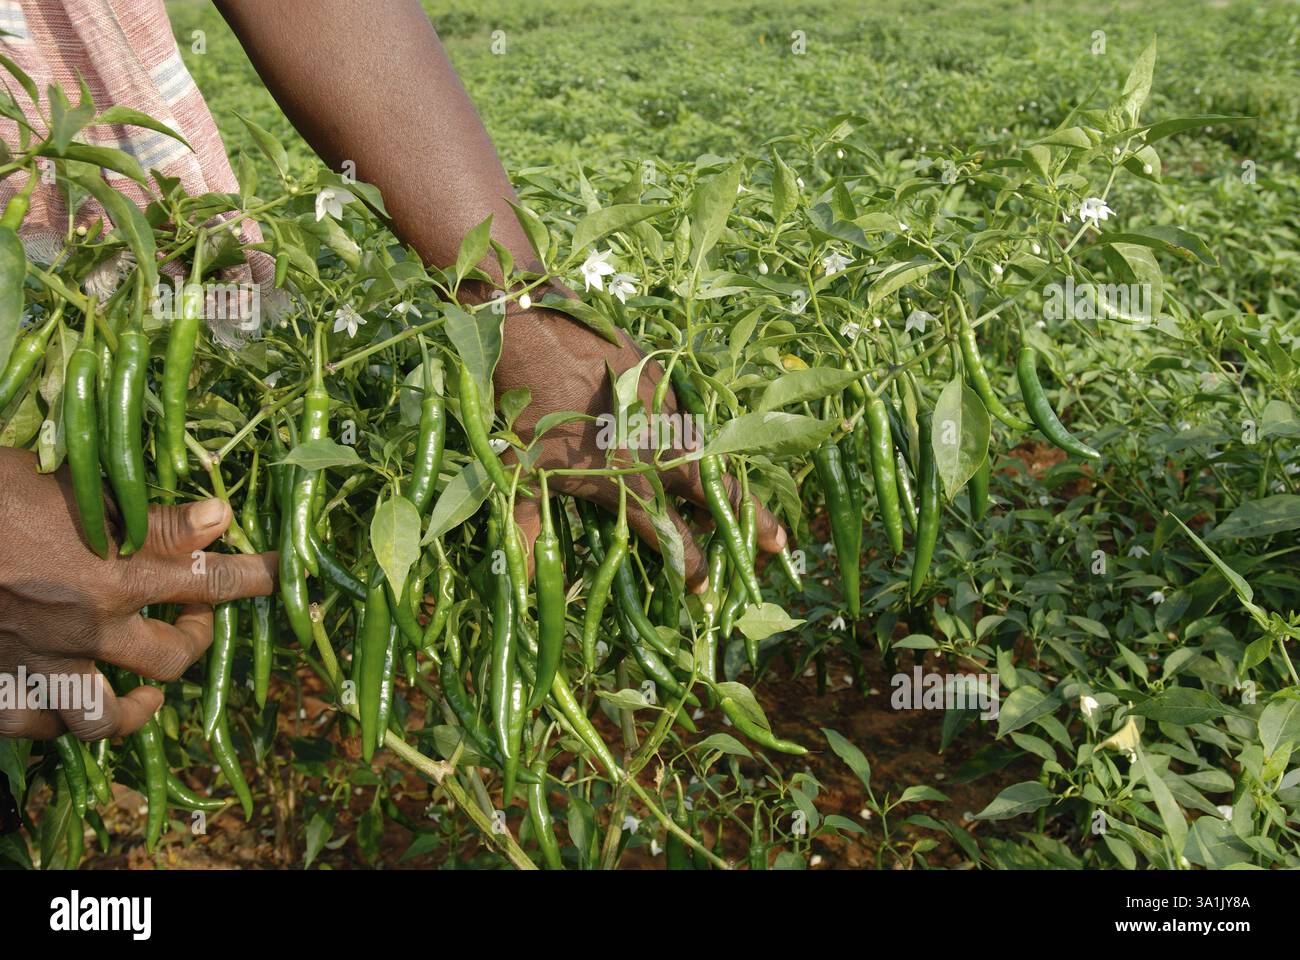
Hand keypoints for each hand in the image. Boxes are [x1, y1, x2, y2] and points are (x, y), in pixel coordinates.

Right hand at [0, 447, 277, 739]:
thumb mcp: (64, 481)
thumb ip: (143, 510)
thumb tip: (216, 515)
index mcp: (111, 570)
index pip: (208, 578)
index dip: (254, 576)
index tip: (282, 571)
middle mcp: (86, 626)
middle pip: (174, 655)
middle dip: (196, 634)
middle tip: (192, 613)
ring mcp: (40, 665)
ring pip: (112, 715)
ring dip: (140, 704)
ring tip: (150, 686)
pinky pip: (43, 728)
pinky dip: (64, 721)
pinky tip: (75, 702)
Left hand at [495, 303, 786, 588]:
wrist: (531, 330)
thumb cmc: (521, 408)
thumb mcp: (520, 475)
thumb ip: (528, 531)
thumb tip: (520, 587)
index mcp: (628, 484)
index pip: (671, 538)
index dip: (690, 568)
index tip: (706, 592)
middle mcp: (659, 451)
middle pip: (719, 494)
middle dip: (753, 523)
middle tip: (782, 546)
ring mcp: (665, 411)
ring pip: (710, 454)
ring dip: (726, 480)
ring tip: (743, 502)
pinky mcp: (660, 375)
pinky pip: (689, 415)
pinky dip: (697, 438)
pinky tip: (694, 444)